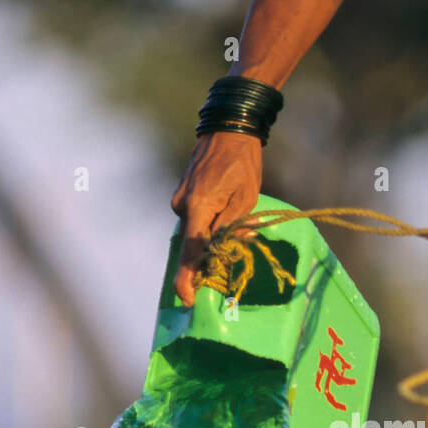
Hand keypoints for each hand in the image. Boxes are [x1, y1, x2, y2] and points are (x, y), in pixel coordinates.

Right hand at [170, 132, 262, 305]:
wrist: (227, 128)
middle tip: (229, 259)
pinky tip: (224, 215)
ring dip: (212, 238)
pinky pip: (194, 219)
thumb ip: (234, 228)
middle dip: (209, 257)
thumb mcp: (247, 198)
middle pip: (193, 244)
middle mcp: (182, 206)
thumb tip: (226, 250)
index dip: (188, 278)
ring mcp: (179, 200)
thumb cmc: (241, 162)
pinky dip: (207, 225)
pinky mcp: (183, 195)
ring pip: (196, 231)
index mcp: (198, 208)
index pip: (190, 252)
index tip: (187, 299)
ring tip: (234, 225)